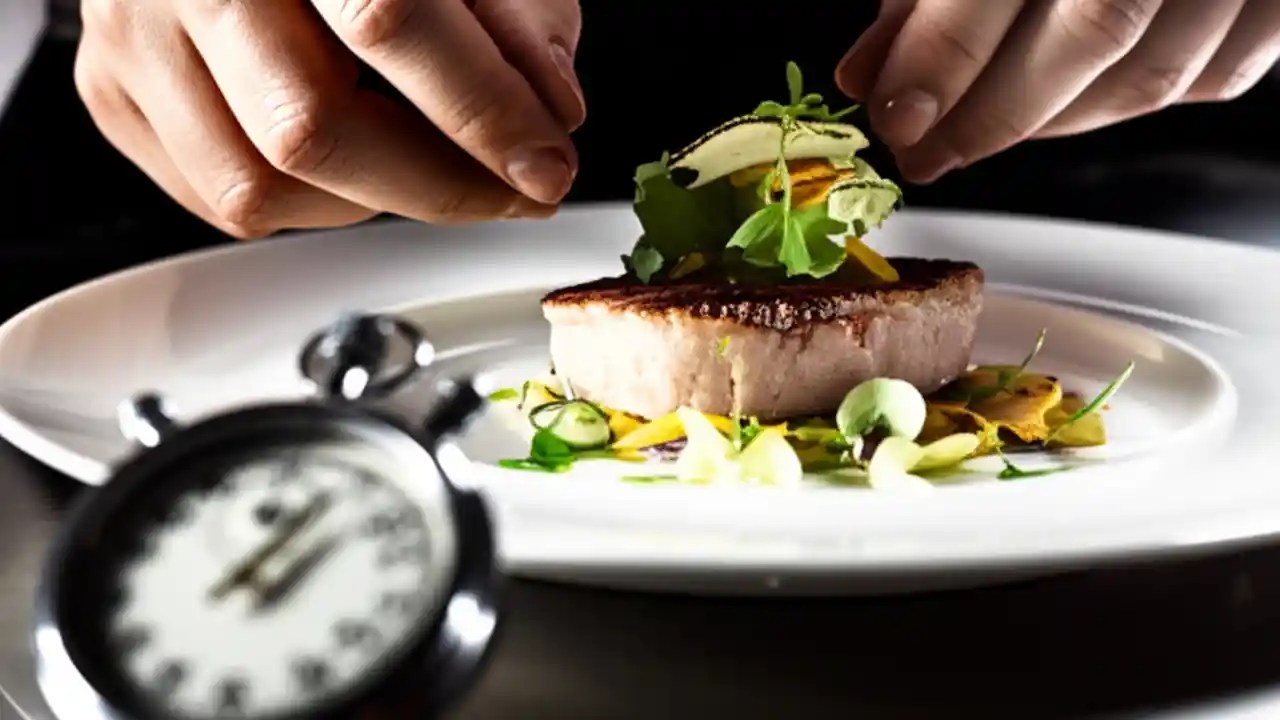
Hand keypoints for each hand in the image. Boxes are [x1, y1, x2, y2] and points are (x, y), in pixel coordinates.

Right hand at [74, 0, 584, 237]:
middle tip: (512, 190)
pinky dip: (313, 204)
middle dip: (439, 185)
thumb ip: (518, 13)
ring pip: (261, 185)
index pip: (388, 19)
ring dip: (375, 202)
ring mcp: (135, 35)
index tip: (546, 167)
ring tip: (429, 165)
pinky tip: (354, 161)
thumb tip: (551, 111)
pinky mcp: (113, 93)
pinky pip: (223, 200)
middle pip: (311, 127)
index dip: (482, 111)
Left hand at [837, 0, 1279, 183]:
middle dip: (990, 114)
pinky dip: (1125, 104)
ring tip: (978, 134)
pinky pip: (1212, 77)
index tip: (896, 115)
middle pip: (1092, 31)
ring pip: (1150, 72)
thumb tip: (872, 71)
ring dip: (1051, 122)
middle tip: (923, 153)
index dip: (944, 57)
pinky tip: (1065, 107)